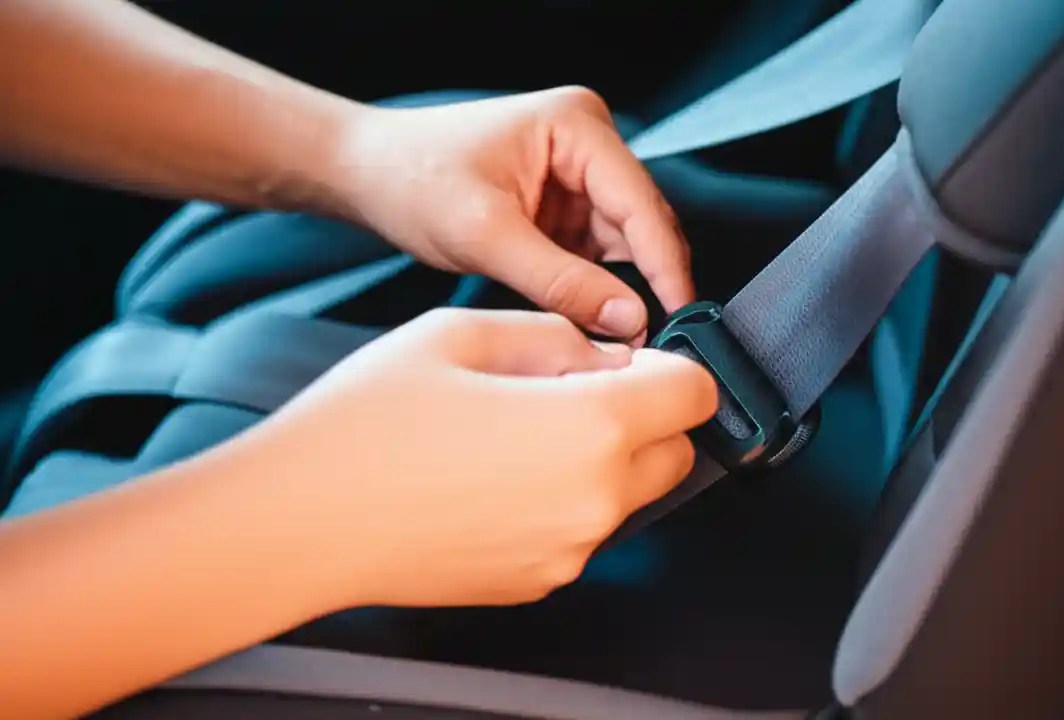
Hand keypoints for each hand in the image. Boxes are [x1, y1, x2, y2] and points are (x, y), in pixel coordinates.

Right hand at [244, 308, 716, 608]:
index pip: (694, 394)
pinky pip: (582, 530)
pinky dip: (564, 500)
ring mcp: (568, 550)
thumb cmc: (366, 426)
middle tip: (572, 391)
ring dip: (603, 459)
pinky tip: (495, 475)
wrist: (300, 521)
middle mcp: (594, 498)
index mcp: (589, 426)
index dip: (670, 367)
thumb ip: (558, 335)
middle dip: (645, 416)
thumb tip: (607, 353)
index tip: (635, 360)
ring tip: (517, 432)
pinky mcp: (538, 580)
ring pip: (630, 494)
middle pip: (675, 452)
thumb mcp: (464, 334)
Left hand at [328, 87, 693, 344]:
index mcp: (577, 127)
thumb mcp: (486, 237)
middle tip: (650, 343)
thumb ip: (561, 282)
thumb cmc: (412, 179)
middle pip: (641, 223)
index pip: (641, 203)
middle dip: (647, 282)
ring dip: (620, 290)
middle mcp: (587, 144)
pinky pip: (596, 254)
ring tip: (618, 339)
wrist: (365, 174)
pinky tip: (591, 320)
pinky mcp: (563, 206)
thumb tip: (628, 319)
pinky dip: (595, 288)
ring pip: (623, 245)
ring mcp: (577, 175)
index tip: (680, 317)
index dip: (665, 265)